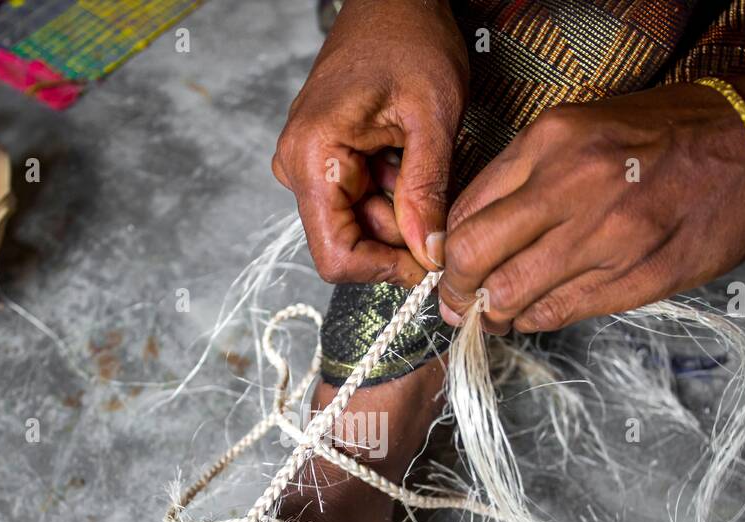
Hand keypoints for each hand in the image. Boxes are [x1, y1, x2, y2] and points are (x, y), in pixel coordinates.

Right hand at [273, 0, 466, 285]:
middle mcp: (300, 166)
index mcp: (314, 156)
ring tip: (430, 170)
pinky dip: (396, 197)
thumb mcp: (432, 116)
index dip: (384, 271)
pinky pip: (361, 202)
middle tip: (443, 210)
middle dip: (401, 238)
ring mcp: (311, 165)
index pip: (335, 255)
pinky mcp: (327, 163)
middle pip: (350, 243)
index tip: (428, 263)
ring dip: (403, 214)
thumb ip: (426, 191)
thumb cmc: (408, 37)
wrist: (394, 0)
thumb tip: (428, 252)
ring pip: (360, 226)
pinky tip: (414, 164)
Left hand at [436, 83, 744, 334]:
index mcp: (552, 141)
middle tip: (457, 304)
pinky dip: (536, 320)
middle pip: (473, 256)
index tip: (447, 266)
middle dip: (454, 290)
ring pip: (512, 295)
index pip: (465, 210)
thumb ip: (524, 175)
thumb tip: (468, 231)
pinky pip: (560, 313)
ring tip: (495, 316)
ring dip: (493, 315)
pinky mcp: (637, 278)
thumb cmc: (668, 135)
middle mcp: (572, 186)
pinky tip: (536, 314)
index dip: (446, 250)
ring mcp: (606, 237)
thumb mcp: (583, 128)